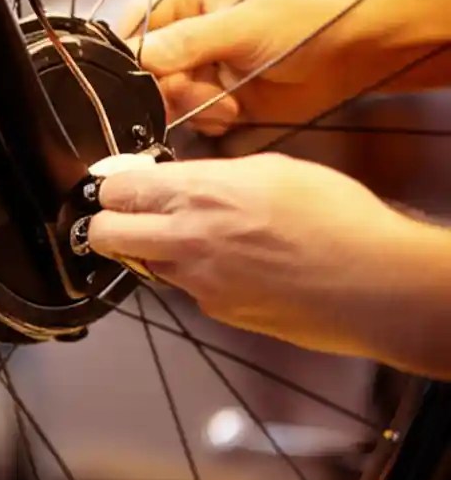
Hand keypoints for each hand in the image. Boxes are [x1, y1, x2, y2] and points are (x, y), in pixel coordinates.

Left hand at [87, 153, 450, 373]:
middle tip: (125, 217)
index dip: (113, 185)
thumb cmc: (337, 219)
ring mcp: (197, 281)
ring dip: (152, 251)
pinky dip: (194, 277)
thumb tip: (189, 179)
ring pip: (143, 264)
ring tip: (192, 240)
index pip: (117, 188)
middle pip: (105, 233)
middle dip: (106, 223)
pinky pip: (185, 289)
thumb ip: (216, 174)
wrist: (375, 284)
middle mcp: (186, 238)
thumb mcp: (272, 168)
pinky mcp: (215, 310)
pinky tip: (231, 267)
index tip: (120, 184)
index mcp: (198, 193)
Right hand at [119, 0, 366, 135]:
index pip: (133, 25)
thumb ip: (188, 42)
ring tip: (228, 104)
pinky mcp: (210, 100)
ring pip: (162, 98)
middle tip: (198, 94)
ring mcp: (196, 69)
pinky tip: (233, 113)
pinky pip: (186, 118)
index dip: (129, 54)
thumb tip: (138, 59)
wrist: (348, 61)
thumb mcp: (241, 28)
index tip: (137, 78)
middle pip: (143, 70)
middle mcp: (182, 34)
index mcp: (183, 0)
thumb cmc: (300, 28)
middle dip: (169, 87)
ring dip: (191, 107)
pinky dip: (206, 121)